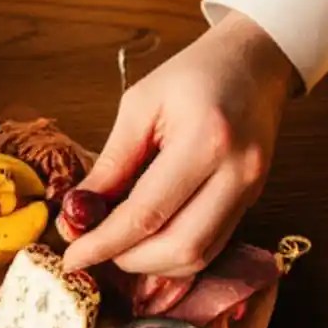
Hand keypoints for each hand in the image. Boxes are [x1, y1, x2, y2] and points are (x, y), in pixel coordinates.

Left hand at [62, 12, 296, 275]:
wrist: (255, 63)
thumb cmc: (194, 75)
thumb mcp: (140, 104)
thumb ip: (112, 162)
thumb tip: (78, 211)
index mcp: (205, 140)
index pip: (147, 213)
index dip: (105, 243)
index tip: (72, 257)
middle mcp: (236, 173)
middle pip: (179, 247)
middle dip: (129, 259)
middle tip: (95, 248)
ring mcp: (250, 192)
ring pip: (198, 257)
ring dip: (151, 263)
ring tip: (119, 245)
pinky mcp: (251, 202)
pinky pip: (210, 247)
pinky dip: (173, 255)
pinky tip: (147, 244)